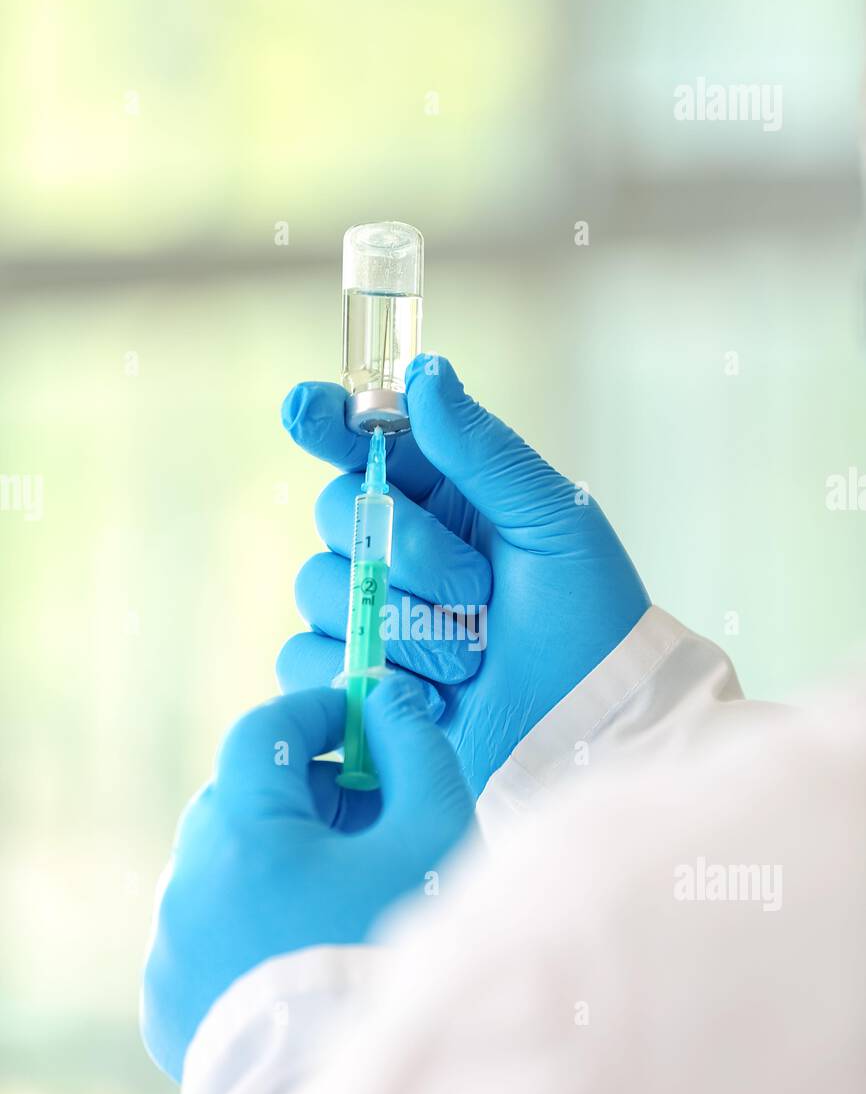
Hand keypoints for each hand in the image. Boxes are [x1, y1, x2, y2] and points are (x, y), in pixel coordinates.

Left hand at [141, 679, 474, 1080]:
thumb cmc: (403, 956)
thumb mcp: (433, 838)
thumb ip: (415, 750)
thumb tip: (387, 699)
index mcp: (243, 835)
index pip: (262, 734)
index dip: (315, 716)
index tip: (360, 723)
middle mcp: (189, 884)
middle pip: (240, 799)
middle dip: (302, 793)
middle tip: (368, 815)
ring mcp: (172, 947)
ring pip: (223, 867)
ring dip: (276, 858)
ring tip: (343, 893)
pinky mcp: (169, 1001)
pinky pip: (207, 931)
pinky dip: (248, 919)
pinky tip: (304, 946)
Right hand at [278, 357, 649, 797]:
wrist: (589, 718)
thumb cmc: (587, 617)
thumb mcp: (552, 520)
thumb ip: (482, 450)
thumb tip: (423, 374)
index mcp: (442, 494)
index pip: (363, 441)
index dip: (329, 421)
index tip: (309, 412)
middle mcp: (396, 546)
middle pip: (333, 511)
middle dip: (405, 551)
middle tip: (476, 588)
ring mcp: (370, 612)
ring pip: (317, 586)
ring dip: (400, 624)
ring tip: (470, 654)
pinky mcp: (353, 678)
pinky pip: (302, 659)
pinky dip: (359, 672)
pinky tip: (426, 690)